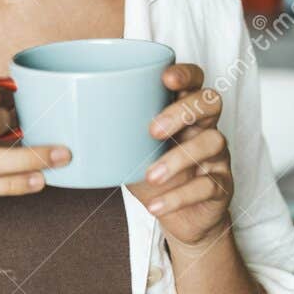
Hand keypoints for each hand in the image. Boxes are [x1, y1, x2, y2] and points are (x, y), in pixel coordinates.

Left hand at [126, 63, 233, 246]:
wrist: (182, 220)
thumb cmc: (156, 177)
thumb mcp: (133, 154)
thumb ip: (116, 136)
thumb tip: (71, 127)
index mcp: (185, 113)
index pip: (196, 80)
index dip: (186, 73)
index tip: (165, 78)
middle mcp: (206, 128)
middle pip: (210, 102)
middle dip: (182, 111)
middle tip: (152, 131)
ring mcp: (218, 156)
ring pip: (213, 142)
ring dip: (178, 158)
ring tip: (151, 175)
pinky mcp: (222, 186)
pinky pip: (208, 185)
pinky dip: (178, 196)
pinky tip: (156, 204)